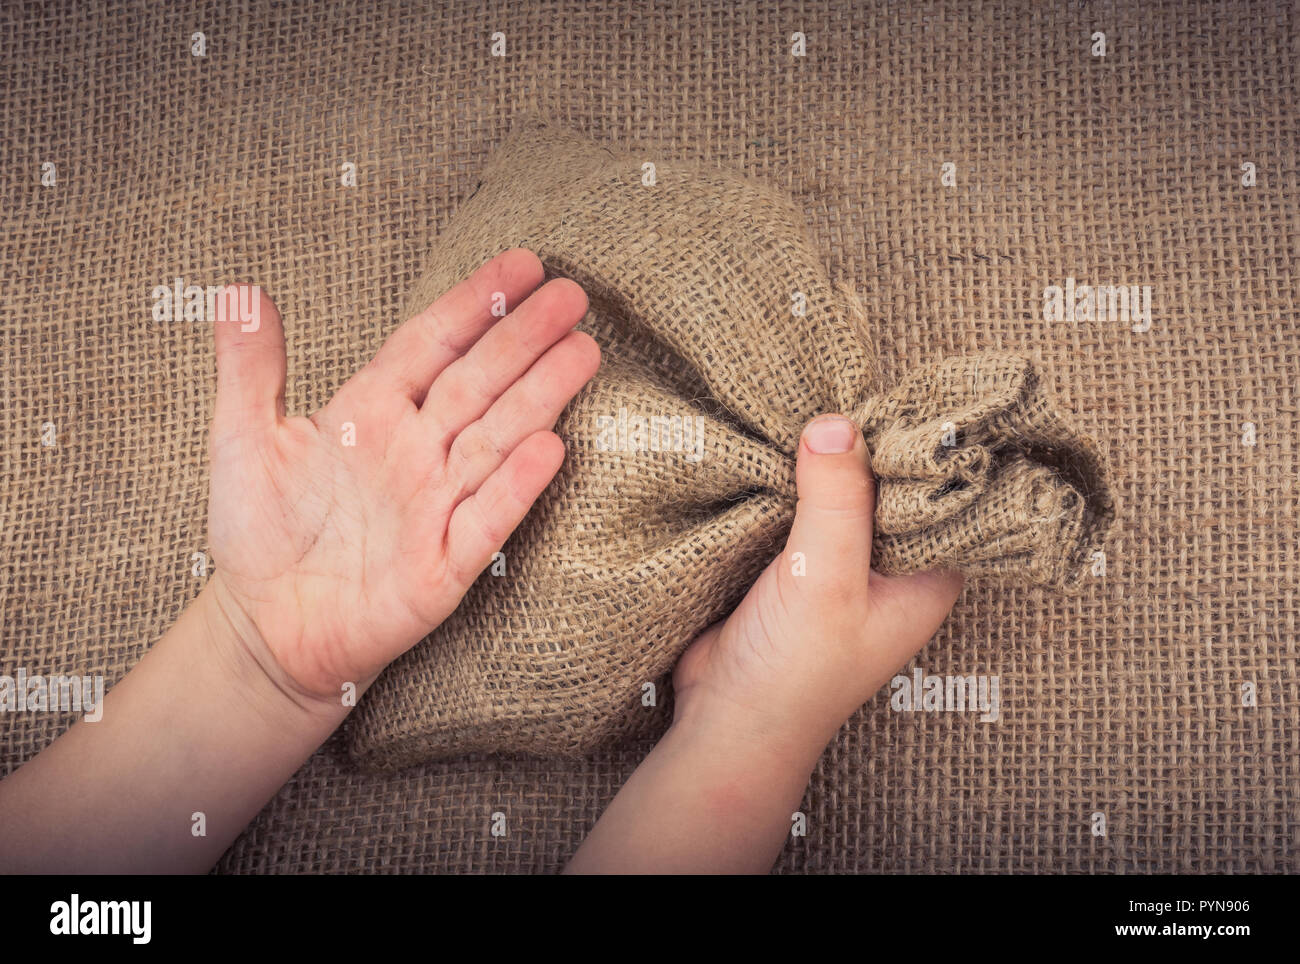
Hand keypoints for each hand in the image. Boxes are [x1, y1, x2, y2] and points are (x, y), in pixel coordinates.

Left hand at [206, 249, 598, 708]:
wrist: (266, 628)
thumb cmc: (260, 532)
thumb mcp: (242, 442)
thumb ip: (248, 369)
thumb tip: (237, 291)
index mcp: (372, 411)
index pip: (431, 344)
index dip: (474, 304)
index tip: (522, 264)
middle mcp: (415, 450)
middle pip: (478, 382)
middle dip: (524, 338)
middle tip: (573, 296)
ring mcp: (435, 506)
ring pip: (495, 439)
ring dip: (539, 397)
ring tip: (582, 352)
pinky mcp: (444, 567)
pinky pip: (485, 520)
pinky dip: (515, 487)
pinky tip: (550, 447)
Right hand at [673, 414, 963, 752]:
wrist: (726, 721)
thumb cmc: (796, 669)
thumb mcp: (825, 574)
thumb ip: (836, 497)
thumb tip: (836, 421)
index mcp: (925, 579)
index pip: (944, 497)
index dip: (926, 450)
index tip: (903, 397)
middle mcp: (889, 571)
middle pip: (887, 490)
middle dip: (865, 448)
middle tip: (844, 388)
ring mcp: (840, 568)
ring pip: (839, 496)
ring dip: (820, 463)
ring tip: (807, 402)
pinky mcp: (793, 567)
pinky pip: (797, 511)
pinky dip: (787, 484)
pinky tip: (774, 444)